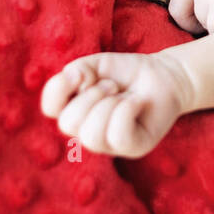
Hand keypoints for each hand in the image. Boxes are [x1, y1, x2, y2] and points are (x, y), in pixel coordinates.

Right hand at [40, 51, 191, 158]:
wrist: (163, 74)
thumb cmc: (127, 72)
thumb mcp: (96, 65)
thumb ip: (76, 71)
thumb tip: (72, 79)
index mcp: (74, 111)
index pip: (50, 108)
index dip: (59, 89)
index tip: (82, 73)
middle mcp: (86, 131)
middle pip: (68, 123)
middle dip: (92, 96)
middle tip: (112, 85)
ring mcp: (109, 144)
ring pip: (91, 135)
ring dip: (109, 105)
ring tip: (123, 95)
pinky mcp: (133, 148)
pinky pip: (119, 135)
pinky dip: (128, 110)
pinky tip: (137, 102)